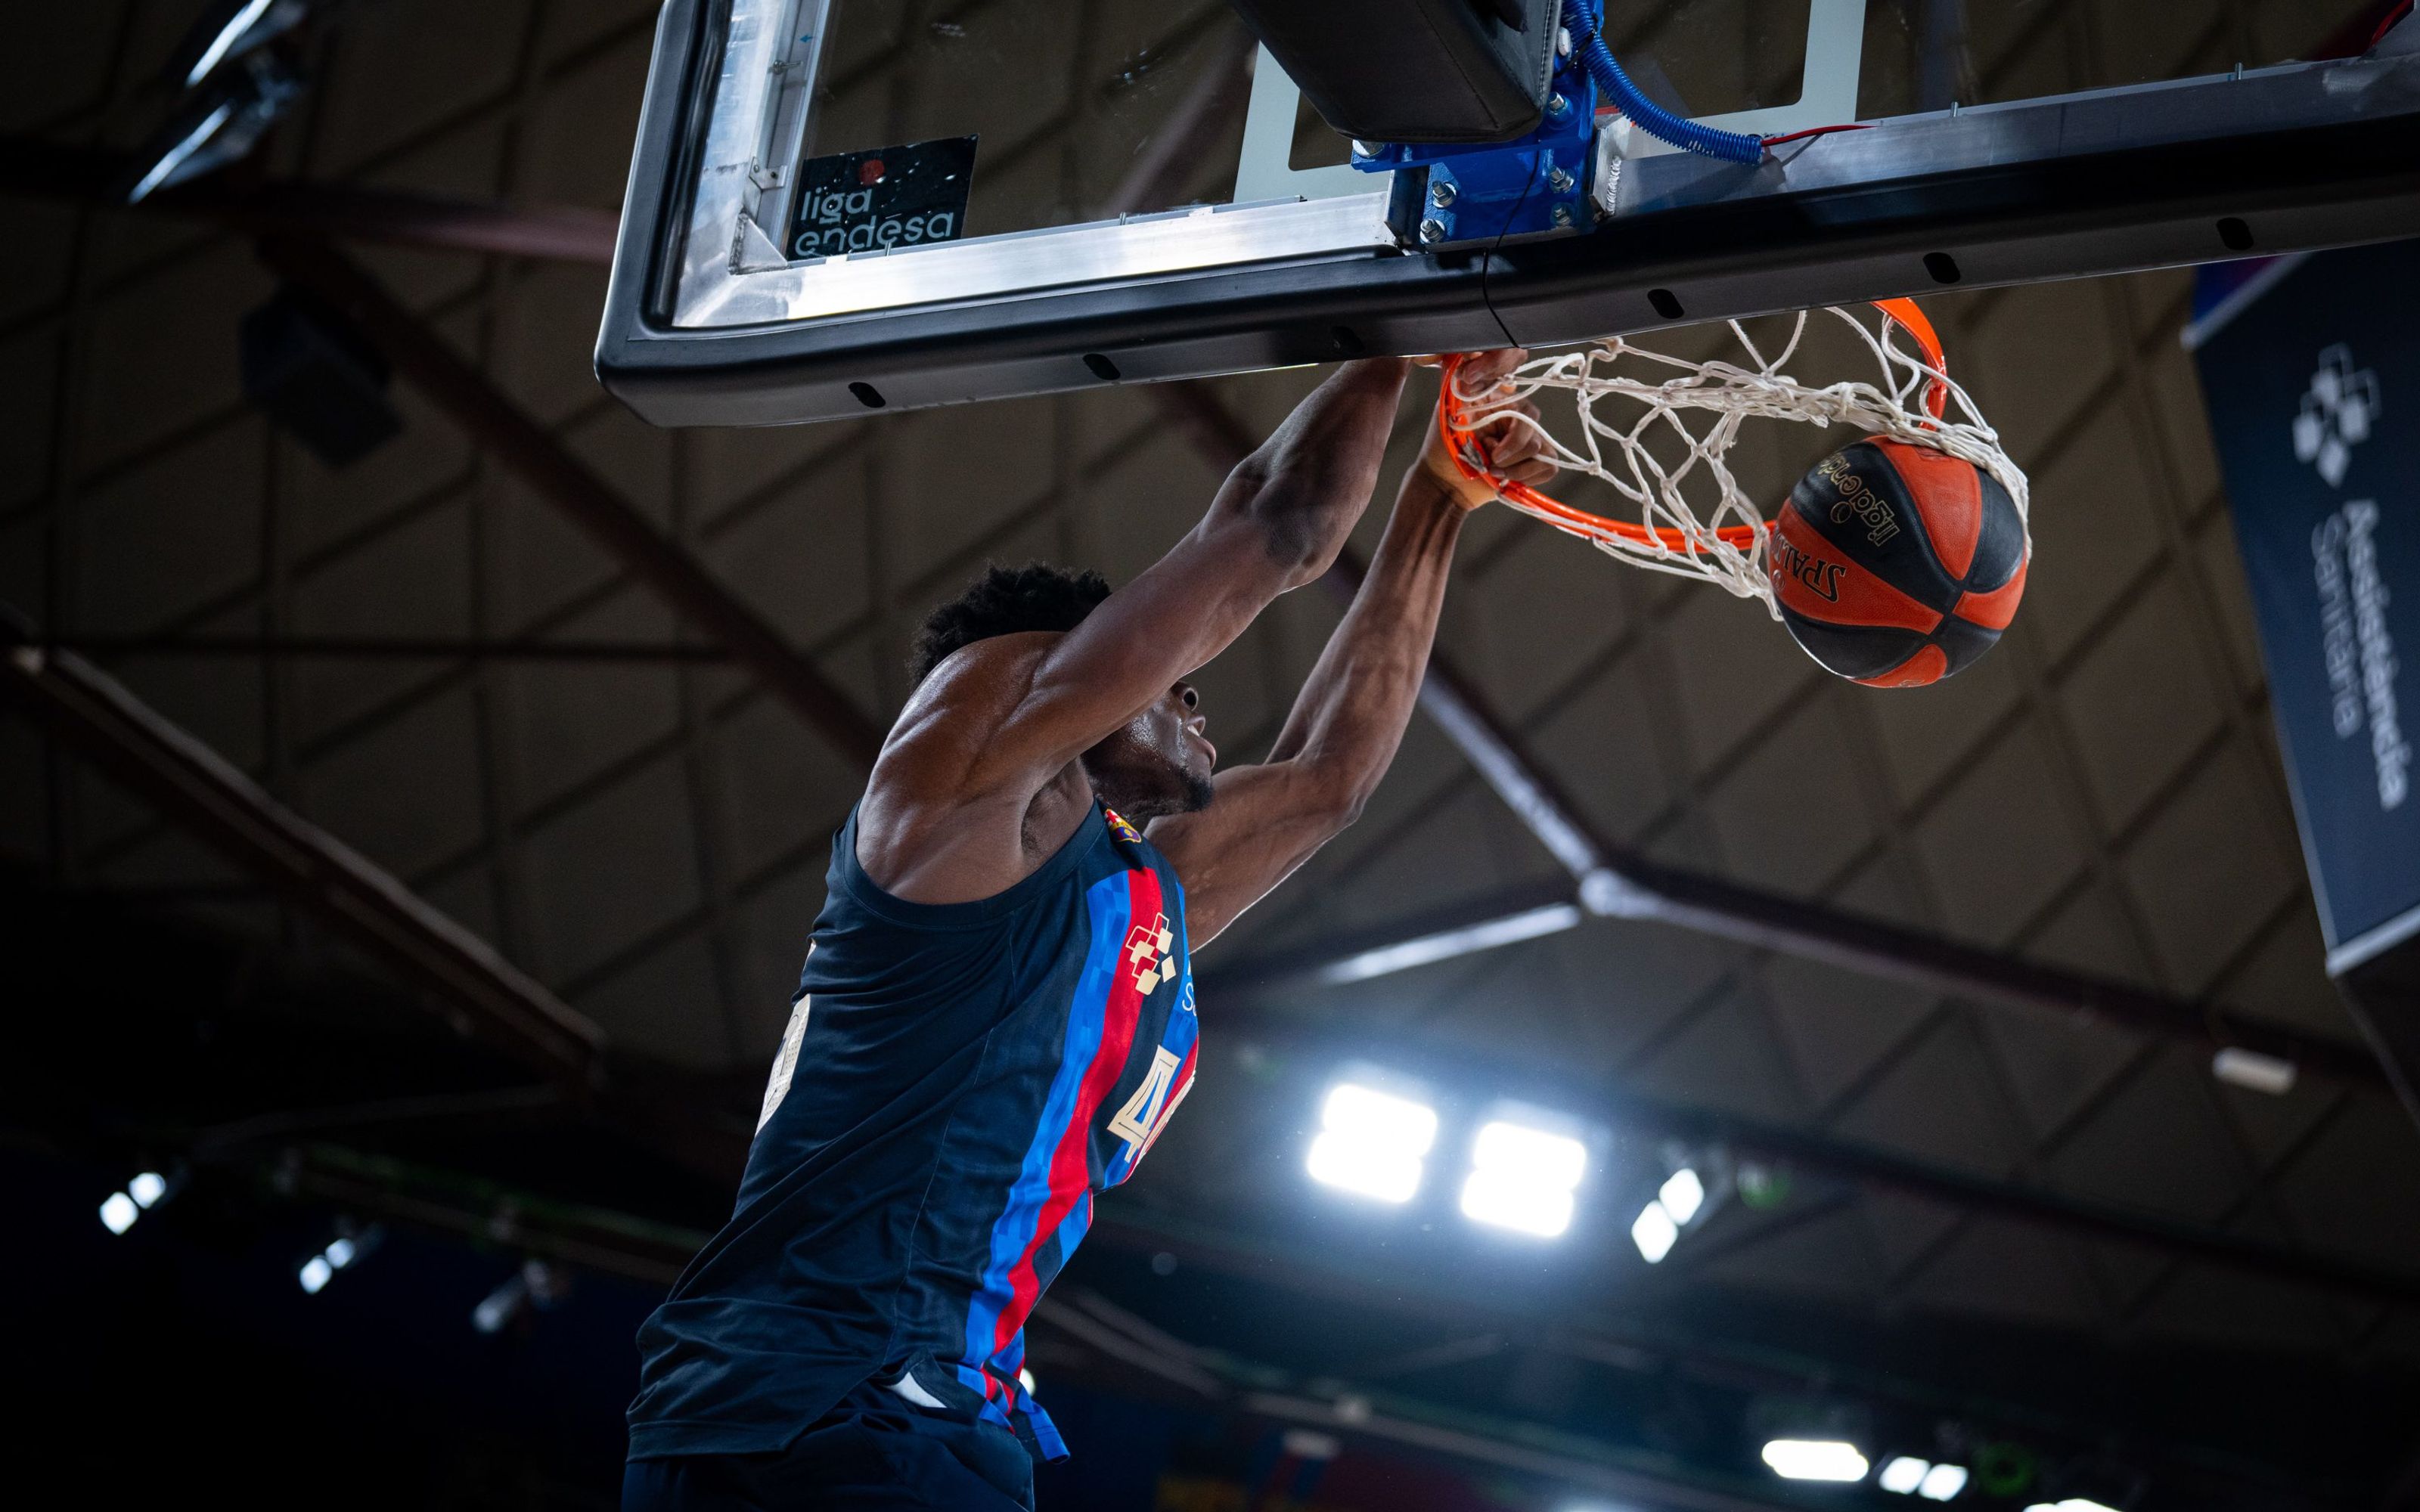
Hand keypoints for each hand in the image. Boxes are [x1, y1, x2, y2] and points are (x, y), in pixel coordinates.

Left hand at [1414, 348, 1555, 510]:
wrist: (1445, 484)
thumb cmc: (1443, 448)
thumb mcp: (1447, 413)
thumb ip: (1462, 390)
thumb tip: (1469, 370)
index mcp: (1498, 397)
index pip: (1519, 389)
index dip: (1509, 401)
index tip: (1487, 432)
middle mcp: (1516, 412)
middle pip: (1531, 423)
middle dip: (1509, 448)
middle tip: (1489, 458)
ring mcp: (1528, 436)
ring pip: (1540, 448)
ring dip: (1514, 467)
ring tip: (1492, 471)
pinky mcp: (1536, 460)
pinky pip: (1549, 465)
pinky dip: (1528, 477)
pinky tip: (1508, 480)